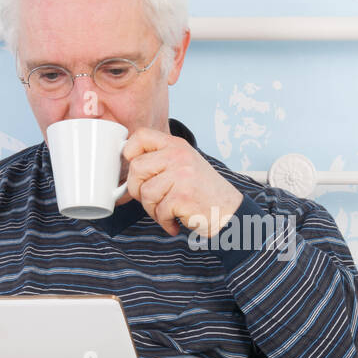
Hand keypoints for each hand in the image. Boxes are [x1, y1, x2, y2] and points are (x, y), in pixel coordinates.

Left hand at [122, 127, 242, 236]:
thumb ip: (161, 160)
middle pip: (137, 168)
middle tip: (152, 200)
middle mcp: (179, 156)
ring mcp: (181, 176)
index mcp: (177, 145)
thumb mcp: (185, 165)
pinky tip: (175, 221)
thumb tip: (128, 166)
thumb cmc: (204, 192)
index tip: (134, 168)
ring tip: (167, 212)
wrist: (229, 213)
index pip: (141, 136)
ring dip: (152, 209)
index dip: (130, 152)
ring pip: (145, 193)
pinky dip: (164, 222)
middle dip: (137, 189)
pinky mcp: (182, 197)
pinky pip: (158, 211)